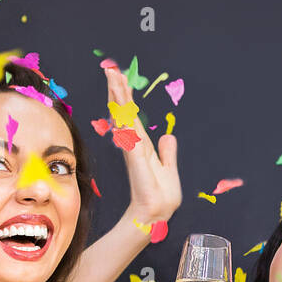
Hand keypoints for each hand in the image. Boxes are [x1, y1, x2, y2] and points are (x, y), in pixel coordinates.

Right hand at [103, 66, 180, 223]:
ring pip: (123, 115)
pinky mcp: (135, 155)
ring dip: (118, 95)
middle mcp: (134, 144)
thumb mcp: (169, 169)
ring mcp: (133, 148)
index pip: (132, 117)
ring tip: (112, 75)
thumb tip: (168, 136)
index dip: (126, 99)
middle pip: (124, 111)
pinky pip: (128, 129)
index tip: (121, 80)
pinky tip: (119, 98)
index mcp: (142, 146)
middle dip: (118, 90)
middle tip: (111, 70)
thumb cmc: (161, 195)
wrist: (157, 212)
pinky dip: (123, 113)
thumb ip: (168, 152)